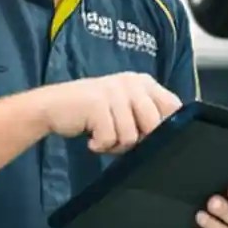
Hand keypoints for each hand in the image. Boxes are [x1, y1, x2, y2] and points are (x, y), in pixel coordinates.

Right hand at [39, 72, 182, 153]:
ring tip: (102, 135)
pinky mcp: (98, 103)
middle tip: (118, 137)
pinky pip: (110, 139)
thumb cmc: (93, 113)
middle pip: (155, 125)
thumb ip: (148, 116)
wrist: (53, 107)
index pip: (173, 106)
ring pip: (131, 137)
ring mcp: (114, 91)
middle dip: (137, 140)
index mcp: (144, 82)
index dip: (167, 128)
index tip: (147, 136)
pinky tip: (91, 138)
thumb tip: (174, 137)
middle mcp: (132, 82)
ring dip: (115, 145)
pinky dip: (99, 145)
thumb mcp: (126, 108)